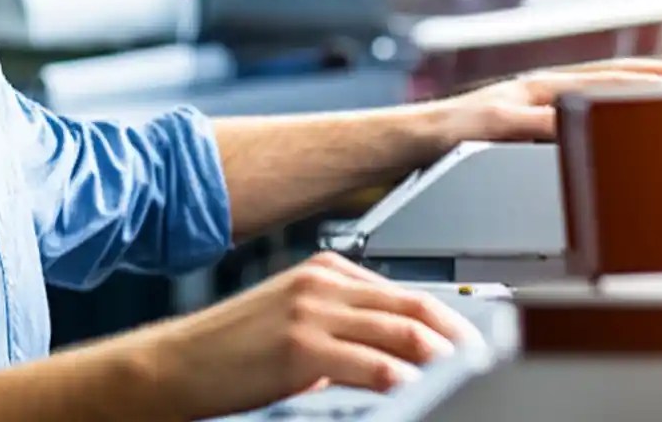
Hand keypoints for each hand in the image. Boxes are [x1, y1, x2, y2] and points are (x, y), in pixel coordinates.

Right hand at [144, 252, 482, 419]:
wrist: (177, 363)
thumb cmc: (232, 349)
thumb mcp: (293, 322)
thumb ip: (343, 324)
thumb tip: (399, 352)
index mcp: (323, 271)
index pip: (405, 291)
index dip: (448, 320)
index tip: (475, 345)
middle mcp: (320, 283)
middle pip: (412, 305)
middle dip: (457, 337)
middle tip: (485, 362)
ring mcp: (310, 311)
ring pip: (399, 331)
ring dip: (440, 358)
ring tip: (464, 378)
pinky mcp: (299, 346)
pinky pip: (369, 364)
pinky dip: (400, 379)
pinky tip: (415, 391)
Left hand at [431, 56, 661, 144]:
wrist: (416, 140)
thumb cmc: (448, 130)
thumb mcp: (497, 126)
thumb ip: (537, 123)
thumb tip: (573, 123)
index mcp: (542, 86)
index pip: (608, 80)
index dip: (648, 82)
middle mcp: (542, 92)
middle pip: (610, 80)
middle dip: (651, 78)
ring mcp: (536, 107)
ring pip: (598, 94)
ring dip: (632, 93)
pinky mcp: (528, 126)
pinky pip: (581, 116)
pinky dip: (607, 115)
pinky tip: (613, 127)